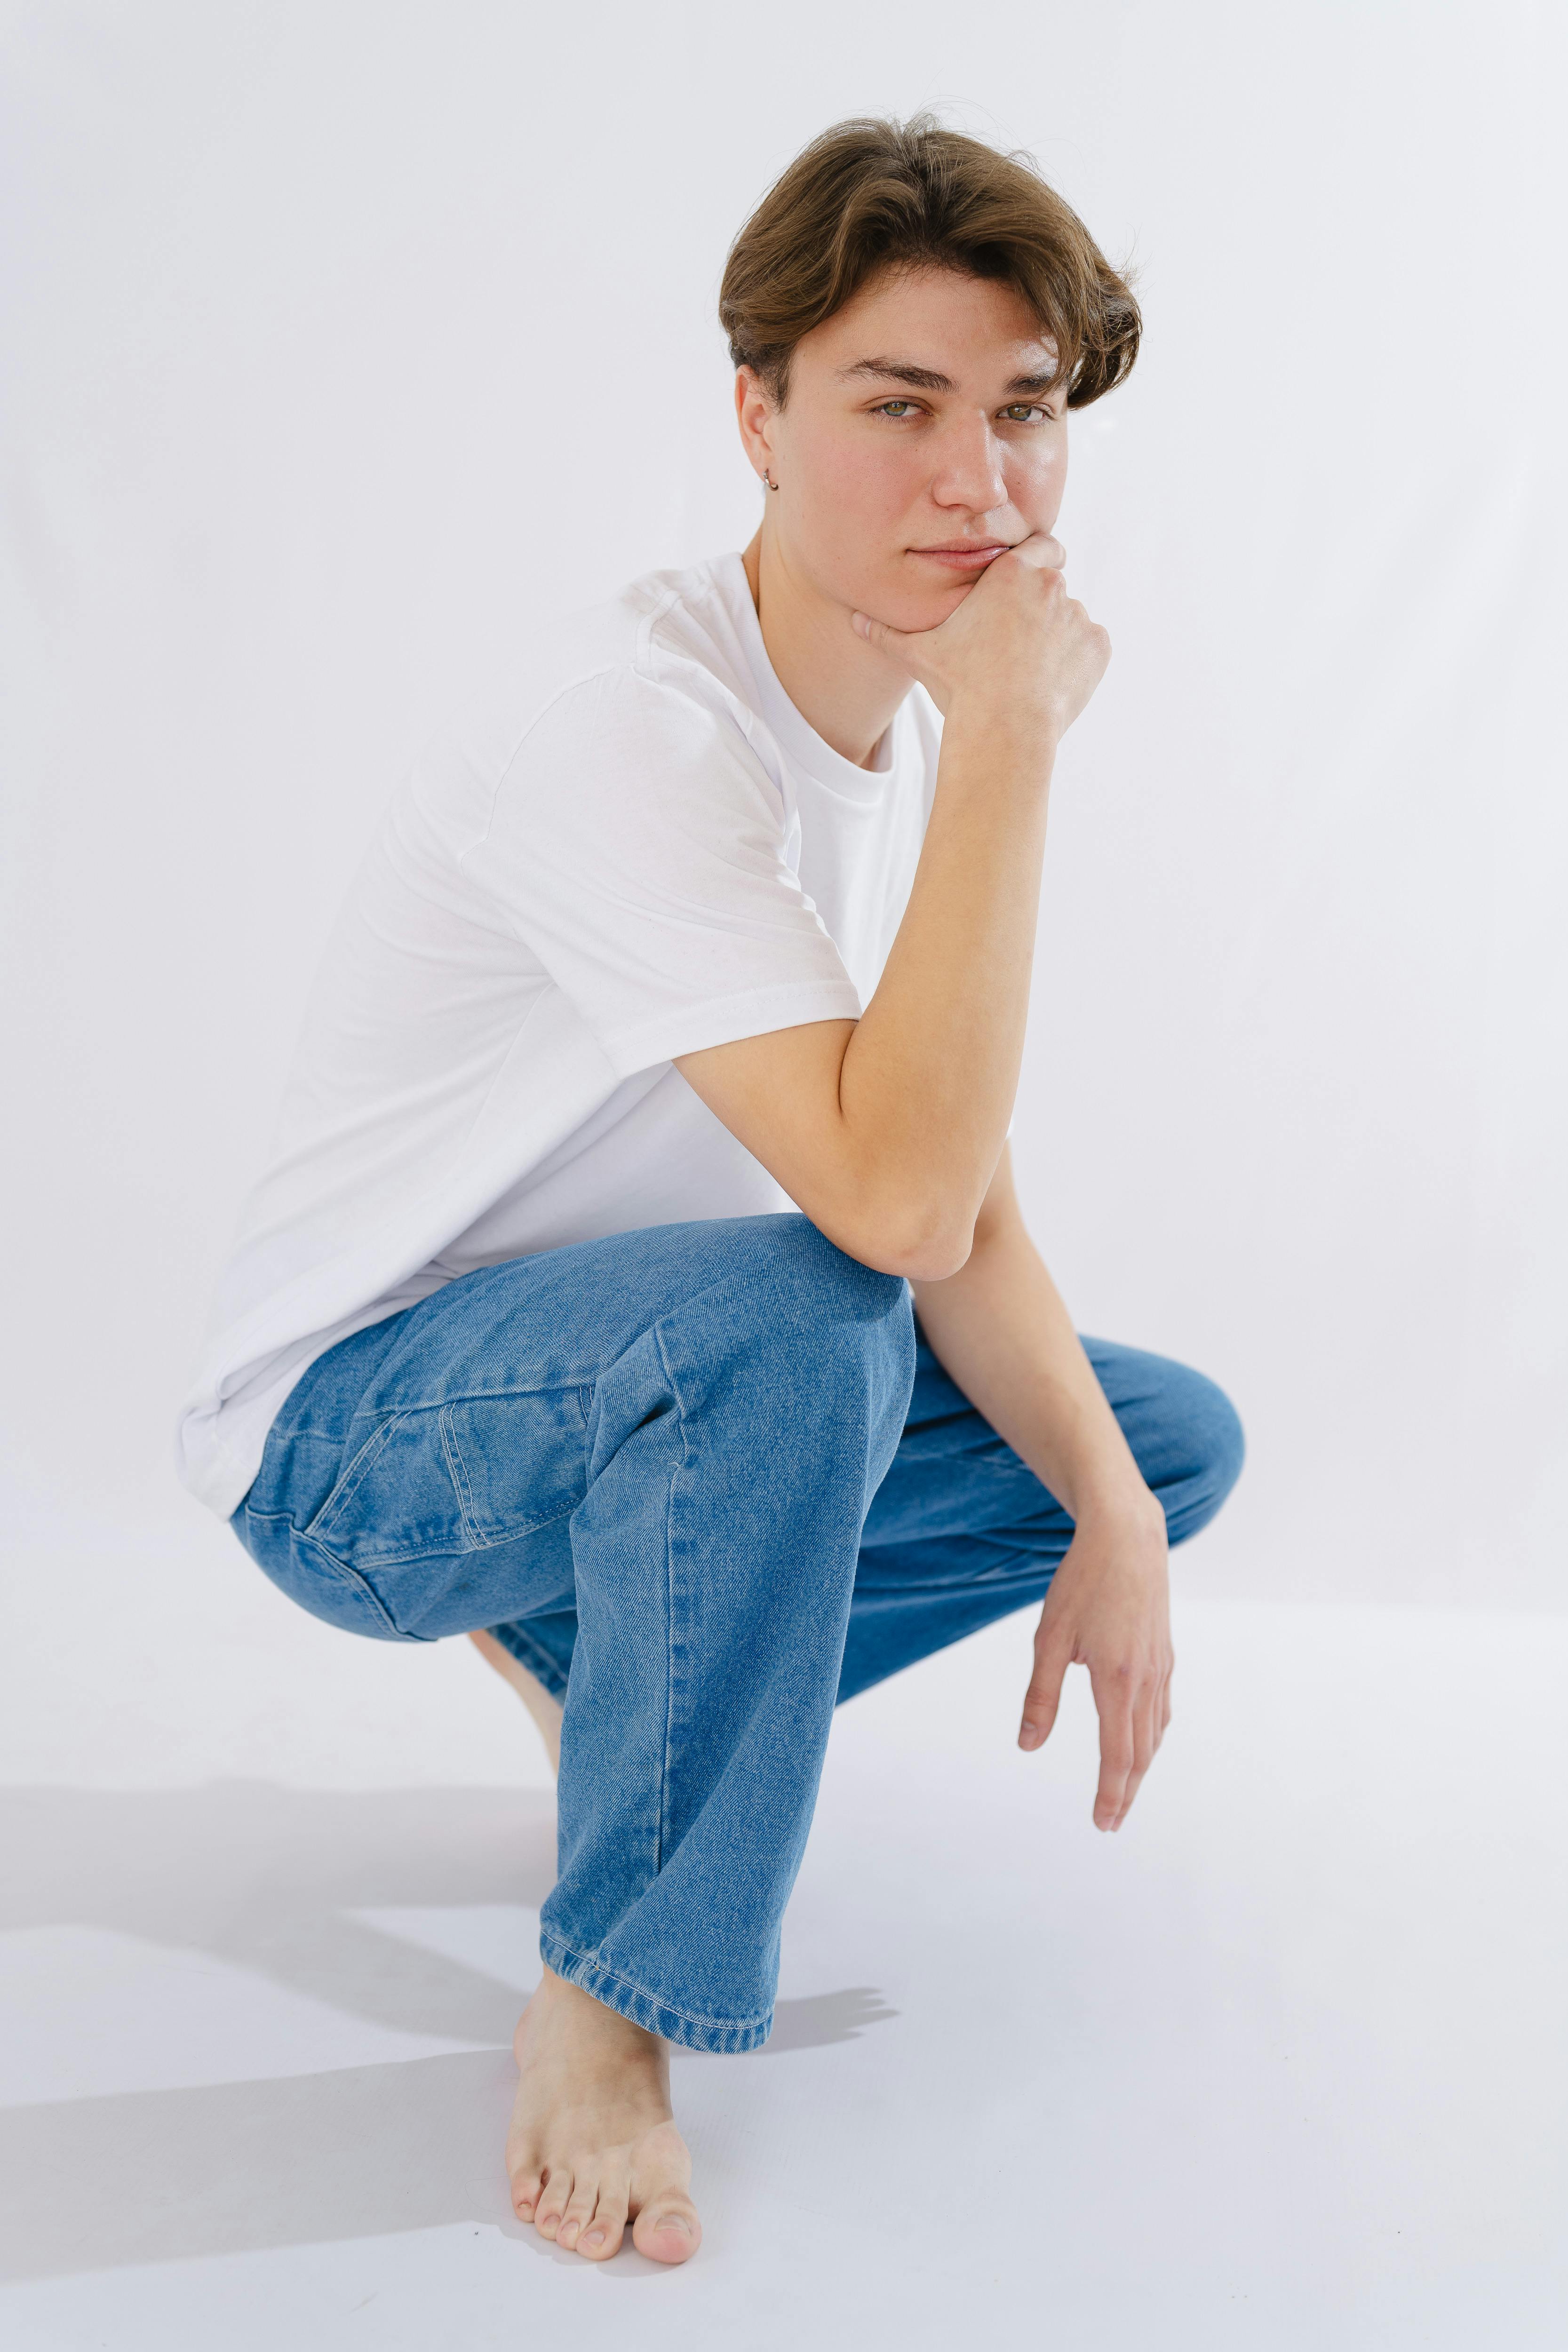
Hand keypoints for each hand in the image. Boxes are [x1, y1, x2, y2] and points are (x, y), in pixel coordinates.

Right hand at [851, 534, 1109, 738]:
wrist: (1004, 730)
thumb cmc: (959, 685)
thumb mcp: (918, 653)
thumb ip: (887, 632)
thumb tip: (852, 621)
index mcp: (1013, 573)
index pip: (1040, 545)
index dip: (1034, 564)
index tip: (1022, 589)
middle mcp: (1052, 585)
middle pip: (1052, 586)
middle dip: (1037, 610)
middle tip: (1014, 645)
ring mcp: (1079, 616)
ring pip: (1069, 620)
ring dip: (1056, 638)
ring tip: (1028, 672)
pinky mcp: (1098, 647)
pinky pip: (1090, 648)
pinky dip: (1076, 662)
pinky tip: (1049, 684)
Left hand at [1018, 1495, 1172, 1830]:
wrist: (1127, 1536)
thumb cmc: (1083, 1582)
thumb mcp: (1049, 1637)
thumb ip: (1040, 1695)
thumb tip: (1028, 1744)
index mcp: (1117, 1680)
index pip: (1118, 1755)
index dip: (1111, 1794)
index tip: (1103, 1824)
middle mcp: (1147, 1680)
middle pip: (1141, 1753)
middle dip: (1126, 1792)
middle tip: (1112, 1822)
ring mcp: (1161, 1666)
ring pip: (1154, 1733)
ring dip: (1140, 1766)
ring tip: (1124, 1790)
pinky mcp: (1164, 1653)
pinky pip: (1162, 1708)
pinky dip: (1151, 1735)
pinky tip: (1141, 1739)